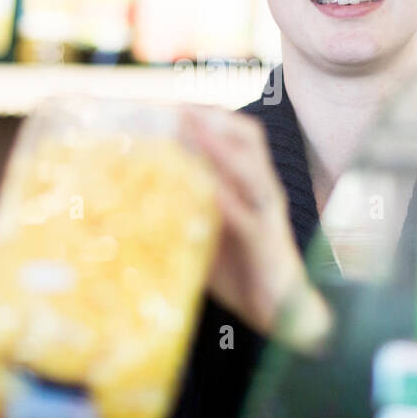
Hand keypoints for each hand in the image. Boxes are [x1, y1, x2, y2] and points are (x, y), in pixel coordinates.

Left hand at [179, 105, 331, 351]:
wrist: (283, 315)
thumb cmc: (242, 273)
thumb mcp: (206, 235)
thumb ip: (184, 211)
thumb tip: (133, 200)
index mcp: (250, 186)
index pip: (235, 137)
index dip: (208, 116)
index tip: (172, 102)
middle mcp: (263, 190)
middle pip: (248, 138)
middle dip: (215, 117)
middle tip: (180, 105)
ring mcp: (268, 213)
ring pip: (252, 166)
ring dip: (219, 144)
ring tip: (191, 125)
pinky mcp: (269, 240)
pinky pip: (248, 213)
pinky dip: (225, 196)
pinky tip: (204, 186)